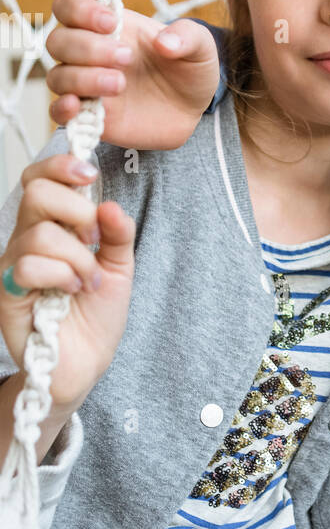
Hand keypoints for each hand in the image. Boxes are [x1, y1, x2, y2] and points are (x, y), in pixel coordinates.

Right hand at [0, 154, 135, 407]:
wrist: (87, 361)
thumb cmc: (97, 314)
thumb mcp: (119, 266)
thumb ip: (118, 233)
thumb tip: (110, 204)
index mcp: (52, 225)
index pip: (40, 178)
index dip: (61, 166)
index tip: (90, 176)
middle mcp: (27, 238)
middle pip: (36, 192)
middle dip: (77, 212)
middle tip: (94, 241)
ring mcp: (14, 263)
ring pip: (41, 234)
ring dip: (78, 259)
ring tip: (88, 282)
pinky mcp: (7, 291)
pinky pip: (29, 265)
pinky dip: (61, 277)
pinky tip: (71, 292)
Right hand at [45, 0, 219, 149]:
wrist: (192, 110)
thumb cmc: (188, 68)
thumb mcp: (200, 47)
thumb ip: (187, 36)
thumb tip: (165, 43)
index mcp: (108, 24)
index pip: (69, 6)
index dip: (81, 9)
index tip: (112, 21)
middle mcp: (88, 52)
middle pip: (59, 41)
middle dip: (88, 47)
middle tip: (127, 57)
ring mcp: (84, 84)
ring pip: (57, 76)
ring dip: (84, 78)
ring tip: (121, 84)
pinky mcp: (87, 115)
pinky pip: (57, 112)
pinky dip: (61, 109)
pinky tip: (78, 106)